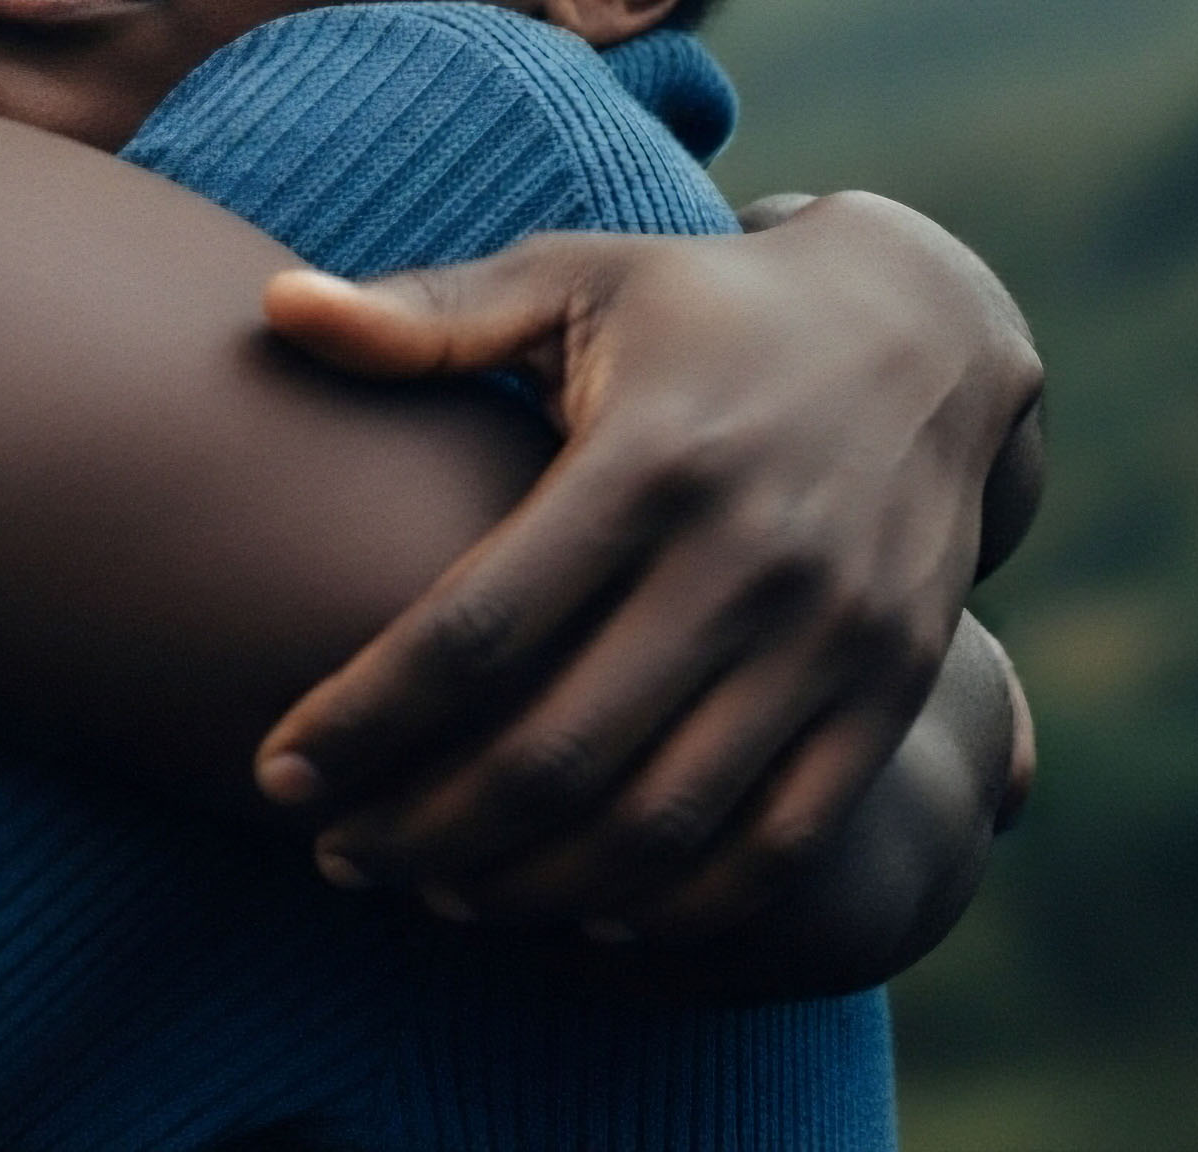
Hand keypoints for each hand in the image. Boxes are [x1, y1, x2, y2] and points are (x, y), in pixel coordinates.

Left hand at [252, 191, 1040, 941]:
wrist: (923, 328)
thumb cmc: (699, 309)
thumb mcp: (572, 279)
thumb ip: (426, 316)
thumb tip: (273, 305)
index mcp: (649, 455)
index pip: (474, 629)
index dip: (362, 719)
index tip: (275, 773)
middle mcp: (750, 553)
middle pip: (557, 752)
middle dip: (424, 829)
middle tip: (336, 856)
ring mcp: (833, 633)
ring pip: (661, 823)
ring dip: (532, 887)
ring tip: (433, 895)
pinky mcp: (895, 688)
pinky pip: (779, 844)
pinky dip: (677, 908)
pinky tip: (584, 918)